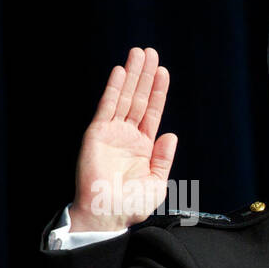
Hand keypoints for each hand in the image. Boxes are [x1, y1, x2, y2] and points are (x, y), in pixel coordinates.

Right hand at [69, 47, 177, 231]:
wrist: (108, 214)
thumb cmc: (131, 205)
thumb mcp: (157, 182)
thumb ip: (164, 158)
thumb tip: (171, 134)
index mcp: (142, 147)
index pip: (152, 113)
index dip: (158, 92)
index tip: (163, 72)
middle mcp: (127, 136)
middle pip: (139, 99)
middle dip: (145, 76)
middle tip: (151, 53)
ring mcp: (112, 133)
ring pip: (124, 97)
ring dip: (132, 75)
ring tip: (139, 54)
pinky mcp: (97, 133)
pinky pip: (107, 106)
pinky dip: (114, 88)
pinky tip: (121, 72)